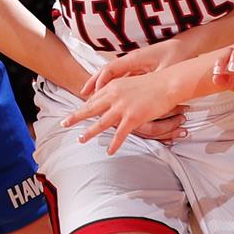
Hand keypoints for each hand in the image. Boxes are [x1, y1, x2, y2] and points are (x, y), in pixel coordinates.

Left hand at [63, 71, 183, 153]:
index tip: (77, 111)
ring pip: (100, 123)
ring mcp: (123, 107)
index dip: (85, 105)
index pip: (95, 97)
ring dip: (89, 133)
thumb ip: (121, 90)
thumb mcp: (132, 82)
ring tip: (80, 139)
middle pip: (90, 108)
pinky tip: (109, 151)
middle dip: (76, 116)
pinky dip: (114, 144)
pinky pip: (120, 134)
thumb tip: (114, 97)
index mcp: (114, 85)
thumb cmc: (155, 82)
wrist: (170, 82)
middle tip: (63, 123)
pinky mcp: (133, 117)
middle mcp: (115, 95)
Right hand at [78, 42, 179, 97]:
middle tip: (83, 94)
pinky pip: (121, 77)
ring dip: (102, 84)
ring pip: (113, 75)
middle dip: (94, 82)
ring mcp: (135, 64)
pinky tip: (110, 95)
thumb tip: (148, 91)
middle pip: (107, 71)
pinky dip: (113, 85)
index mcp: (135, 58)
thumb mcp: (167, 68)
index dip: (100, 81)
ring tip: (90, 95)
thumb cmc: (178, 55)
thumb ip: (154, 80)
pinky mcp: (139, 68)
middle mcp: (132, 60)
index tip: (93, 93)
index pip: (111, 68)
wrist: (187, 44)